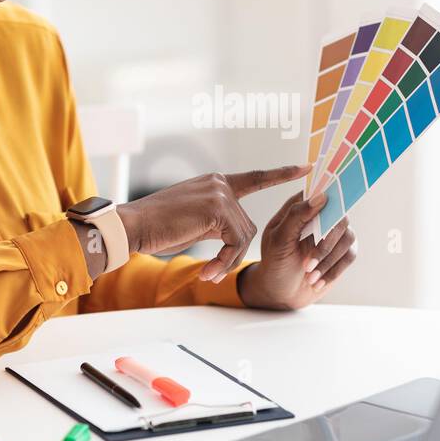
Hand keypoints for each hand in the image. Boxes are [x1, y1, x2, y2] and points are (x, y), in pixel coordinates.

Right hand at [115, 165, 310, 282]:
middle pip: (248, 224)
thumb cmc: (158, 228)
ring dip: (228, 260)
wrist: (133, 226)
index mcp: (216, 183)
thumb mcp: (195, 220)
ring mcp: (219, 193)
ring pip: (243, 236)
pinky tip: (207, 271)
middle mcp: (220, 183)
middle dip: (235, 252)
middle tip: (213, 270)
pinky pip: (235, 242)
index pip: (255, 178)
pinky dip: (224, 261)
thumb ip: (218, 221)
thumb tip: (235, 237)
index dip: (281, 174)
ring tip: (207, 272)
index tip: (305, 168)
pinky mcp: (216, 208)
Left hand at [238, 191, 357, 309]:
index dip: (327, 201)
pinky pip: (349, 255)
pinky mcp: (342, 251)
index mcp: (300, 207)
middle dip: (325, 244)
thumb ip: (296, 216)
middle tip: (308, 264)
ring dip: (328, 260)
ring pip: (347, 237)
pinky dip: (334, 270)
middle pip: (339, 216)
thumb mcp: (279, 239)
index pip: (319, 194)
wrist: (282, 291)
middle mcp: (320, 216)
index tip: (323, 218)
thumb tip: (321, 197)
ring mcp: (333, 233)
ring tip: (309, 277)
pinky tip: (317, 282)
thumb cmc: (276, 262)